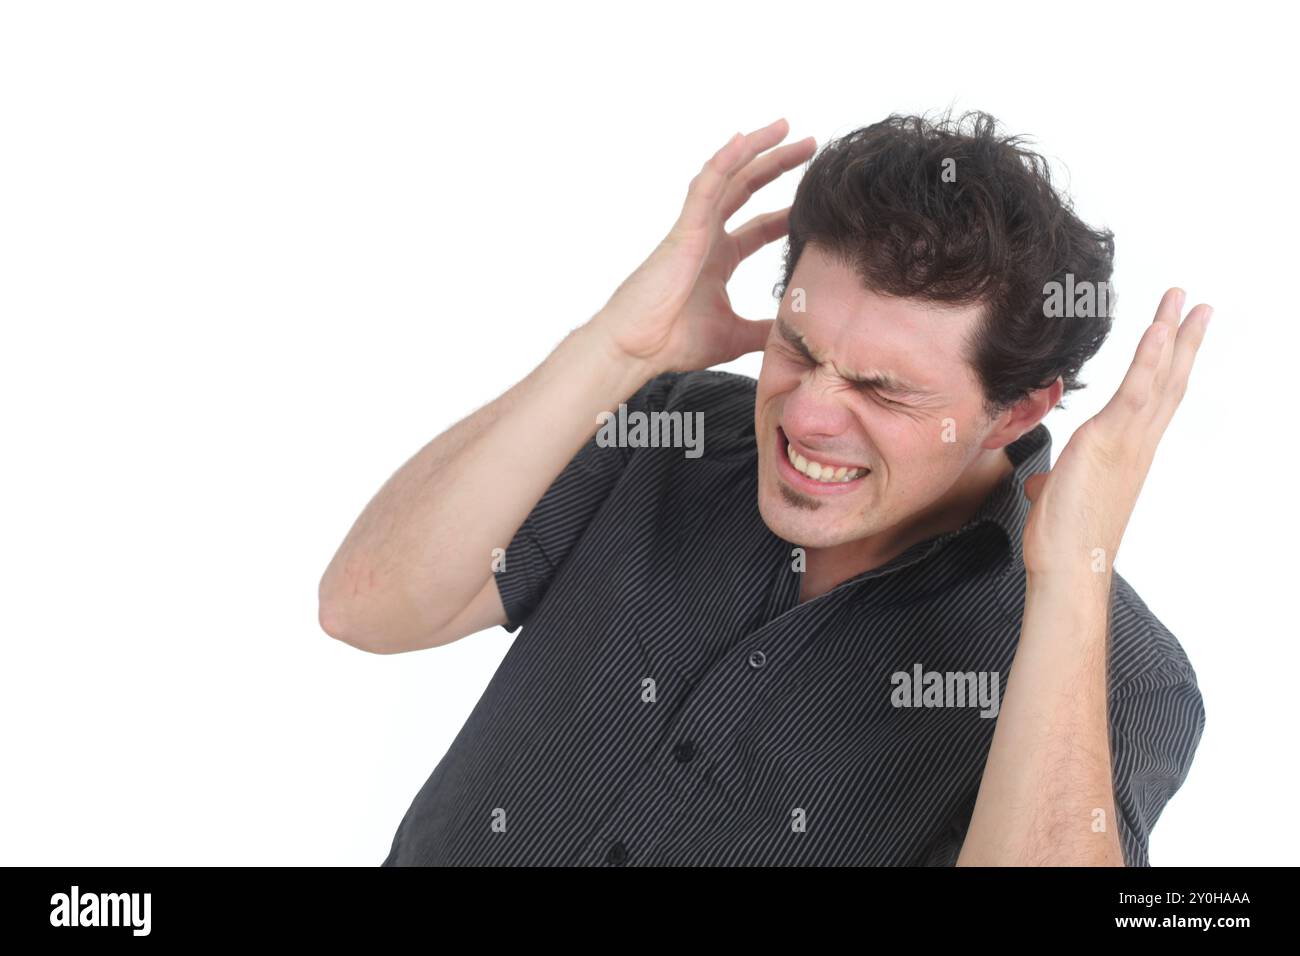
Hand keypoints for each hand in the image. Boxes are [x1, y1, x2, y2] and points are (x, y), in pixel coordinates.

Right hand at [588, 118, 815, 375]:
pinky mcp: (684, 230)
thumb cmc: (674, 341)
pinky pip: (705, 187)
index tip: (813, 201)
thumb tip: (797, 330)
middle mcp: (707, 237)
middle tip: (810, 145)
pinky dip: (722, 162)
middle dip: (778, 165)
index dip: (785, 212)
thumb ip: (765, 328)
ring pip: (727, 176)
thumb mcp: (736, 334)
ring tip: (786, 127)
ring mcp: (695, 229)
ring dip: (755, 149)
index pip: (759, 226)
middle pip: (747, 188)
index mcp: (719, 258)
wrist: (637, 348)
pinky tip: (743, 141)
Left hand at [1021, 288, 1213, 581]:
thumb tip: (1043, 482)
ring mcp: (1128, 442)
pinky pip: (1135, 391)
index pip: (1154, 400)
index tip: (1180, 335)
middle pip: (1170, 381)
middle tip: (1199, 304)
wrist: (1068, 566)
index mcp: (1128, 454)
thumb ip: (1055, 482)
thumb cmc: (1061, 541)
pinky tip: (1158, 329)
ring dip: (1172, 334)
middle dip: (1184, 340)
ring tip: (1183, 298)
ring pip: (1159, 378)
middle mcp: (1137, 444)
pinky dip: (1148, 358)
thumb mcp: (1056, 499)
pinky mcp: (1109, 441)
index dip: (1170, 365)